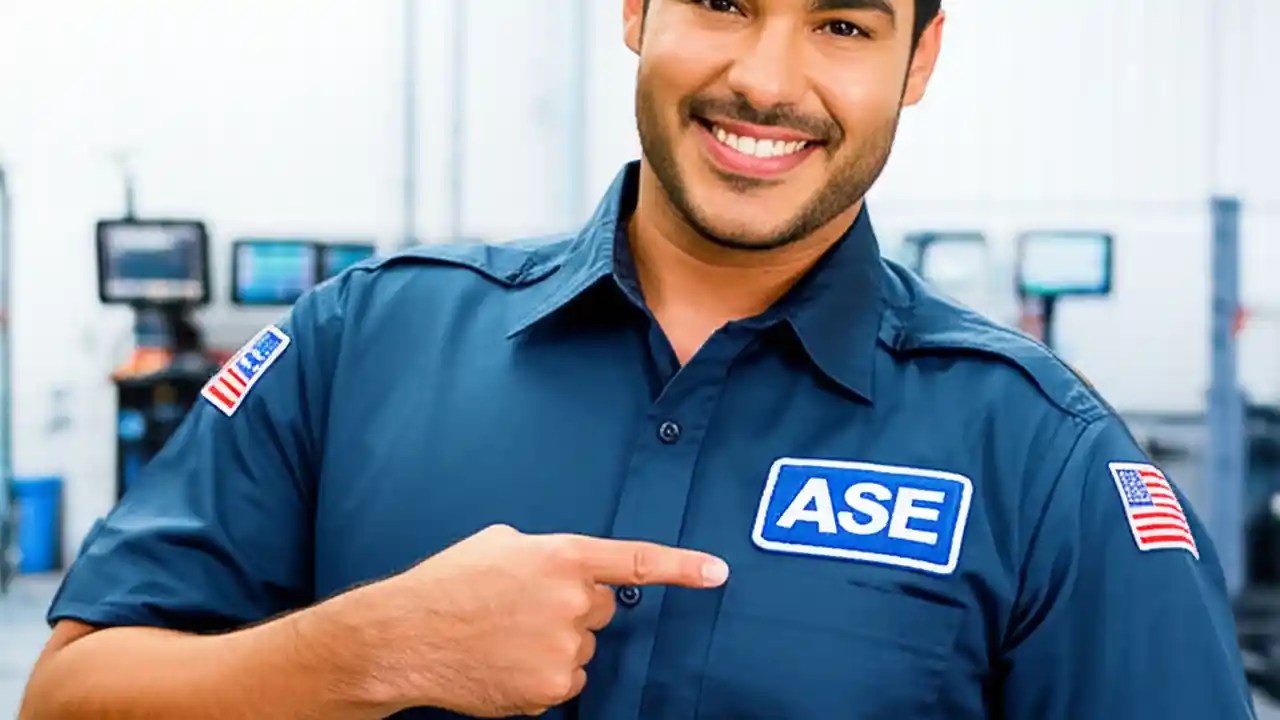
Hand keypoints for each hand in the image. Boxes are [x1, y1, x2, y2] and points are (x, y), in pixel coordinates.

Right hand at [361, 524, 729, 716]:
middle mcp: (573, 602)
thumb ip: (547, 551)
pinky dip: (540, 677)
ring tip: (503, 636)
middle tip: (524, 609)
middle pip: (602, 610)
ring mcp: (565, 649)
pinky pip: (564, 682)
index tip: (718, 572)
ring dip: (553, 645)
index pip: (636, 561)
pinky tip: (504, 663)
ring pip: (581, 649)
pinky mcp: (552, 689)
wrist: (406, 636)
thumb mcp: (502, 544)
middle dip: (573, 609)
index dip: (683, 567)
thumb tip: (565, 569)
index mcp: (563, 557)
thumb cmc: (448, 584)